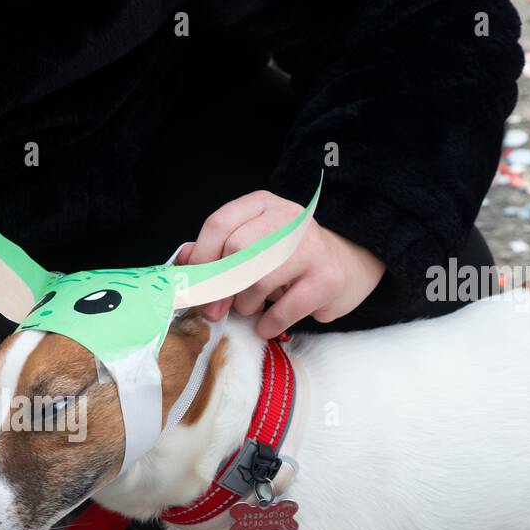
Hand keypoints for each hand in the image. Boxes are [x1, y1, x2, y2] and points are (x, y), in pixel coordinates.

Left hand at [179, 191, 385, 337]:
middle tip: (216, 309)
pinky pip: (283, 310)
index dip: (201, 259)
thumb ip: (217, 251)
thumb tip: (184, 263)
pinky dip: (267, 324)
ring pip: (258, 280)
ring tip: (250, 307)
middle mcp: (289, 219)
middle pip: (236, 250)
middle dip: (219, 287)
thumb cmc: (286, 259)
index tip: (195, 285)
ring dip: (245, 305)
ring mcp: (311, 247)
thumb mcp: (251, 244)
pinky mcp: (327, 279)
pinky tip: (267, 323)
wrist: (344, 266)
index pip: (220, 224)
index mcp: (262, 205)